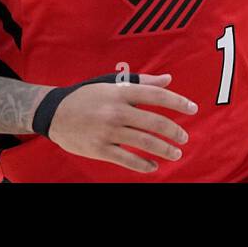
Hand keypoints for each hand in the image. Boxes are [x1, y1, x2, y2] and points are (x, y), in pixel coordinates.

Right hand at [46, 72, 196, 172]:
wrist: (54, 113)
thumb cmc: (87, 96)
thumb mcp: (111, 84)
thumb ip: (140, 82)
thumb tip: (168, 80)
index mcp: (120, 92)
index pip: (156, 96)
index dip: (177, 102)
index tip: (193, 109)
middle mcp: (116, 111)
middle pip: (155, 123)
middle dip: (174, 132)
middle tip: (184, 137)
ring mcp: (108, 132)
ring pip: (145, 143)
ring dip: (164, 150)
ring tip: (175, 153)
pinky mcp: (100, 149)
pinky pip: (128, 160)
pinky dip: (144, 165)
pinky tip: (153, 166)